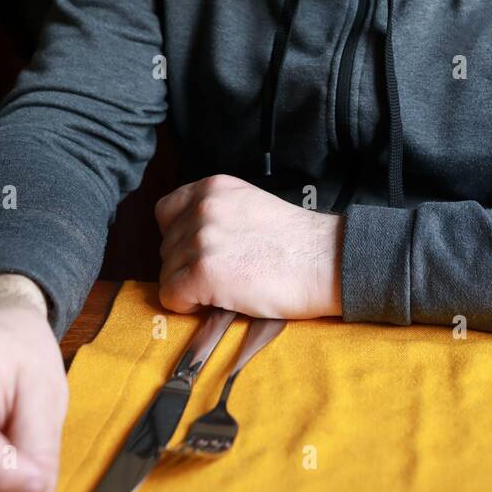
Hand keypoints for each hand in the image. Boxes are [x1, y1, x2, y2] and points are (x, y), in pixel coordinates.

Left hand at [155, 174, 342, 319]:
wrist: (326, 261)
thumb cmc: (295, 242)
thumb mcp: (249, 205)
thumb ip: (216, 213)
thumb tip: (184, 240)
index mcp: (213, 187)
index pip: (166, 211)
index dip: (179, 236)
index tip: (200, 251)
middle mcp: (203, 207)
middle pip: (166, 246)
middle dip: (186, 265)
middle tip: (222, 274)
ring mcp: (201, 239)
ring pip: (167, 273)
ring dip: (189, 286)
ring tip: (225, 288)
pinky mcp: (203, 273)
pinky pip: (171, 295)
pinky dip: (186, 305)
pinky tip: (215, 302)